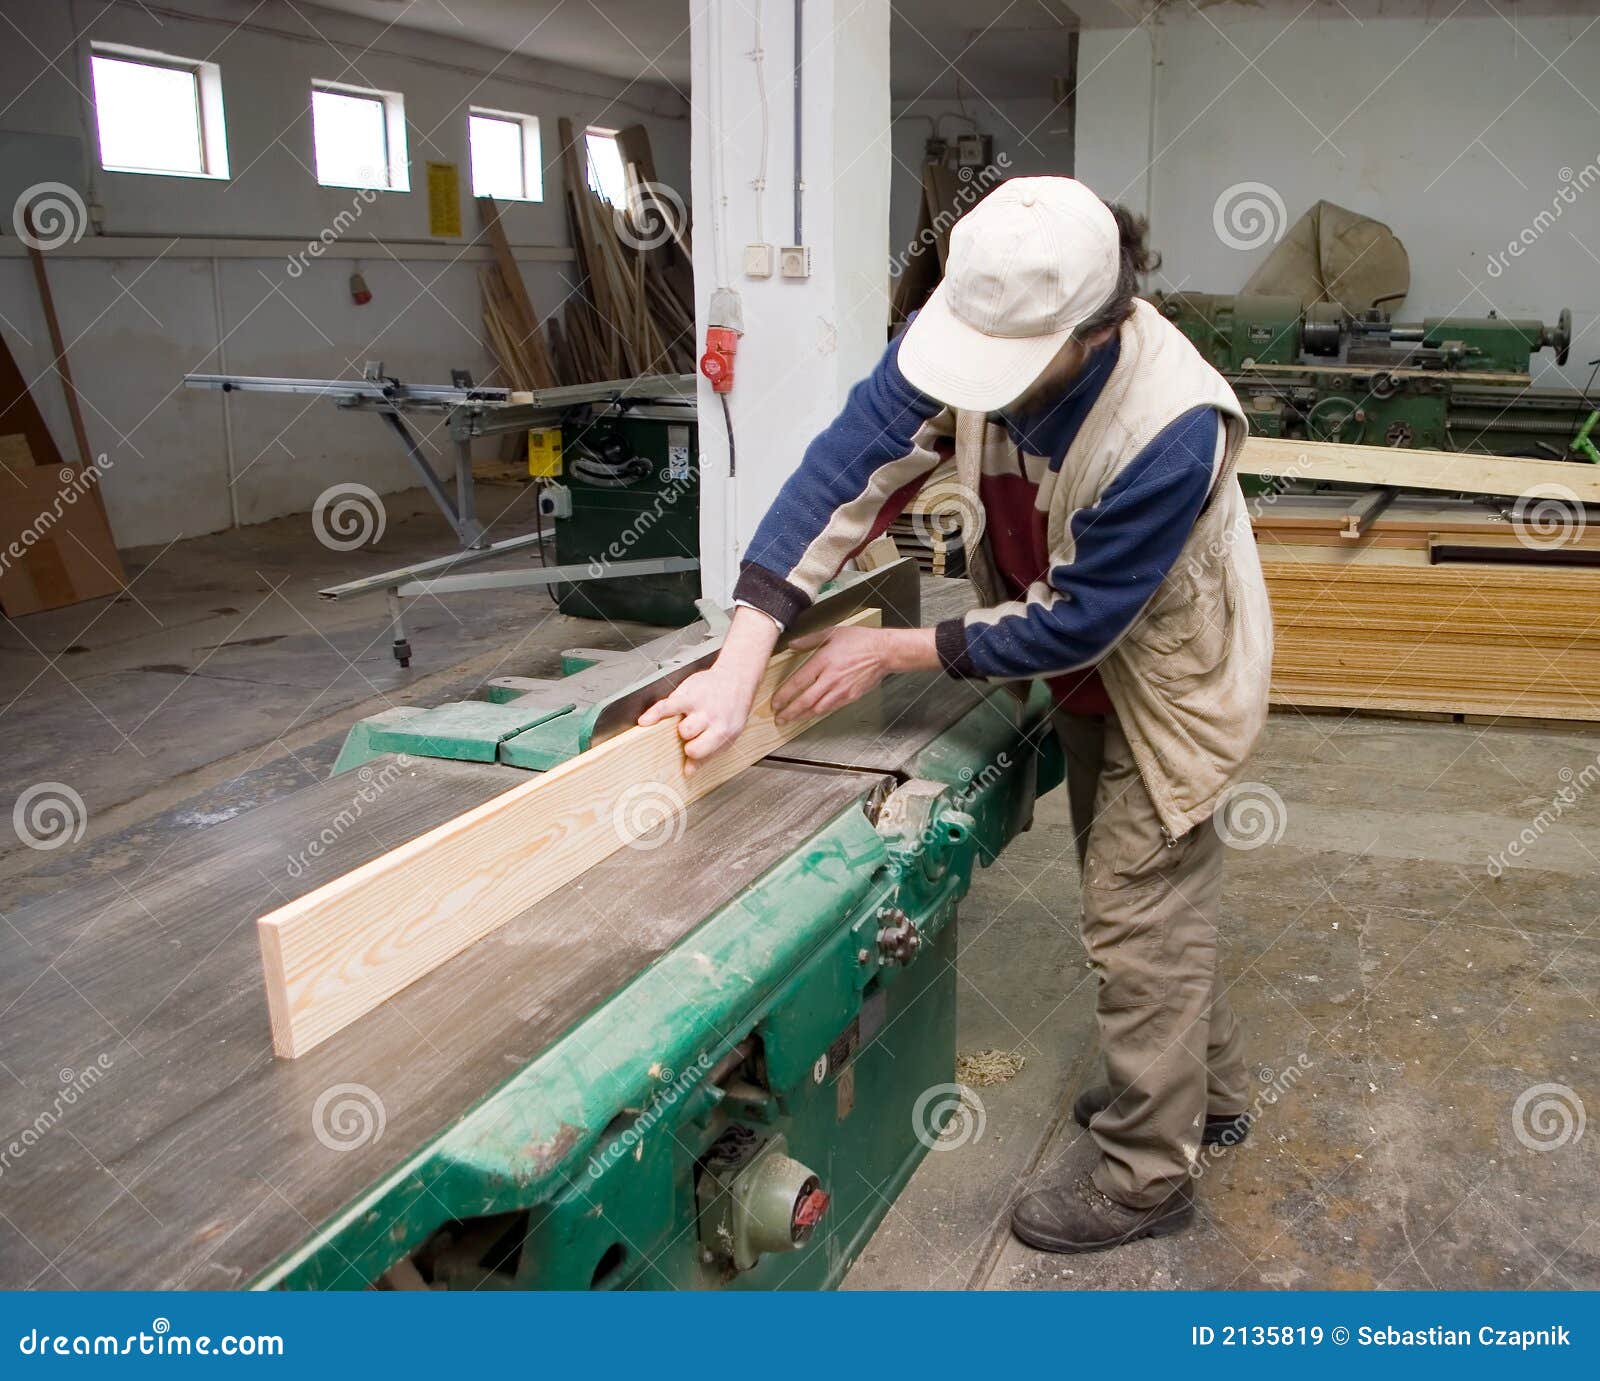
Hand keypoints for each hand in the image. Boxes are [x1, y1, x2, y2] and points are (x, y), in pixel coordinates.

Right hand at [638, 606, 778, 774]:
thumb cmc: (731, 708)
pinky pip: (667, 705)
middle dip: (686, 738)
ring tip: (685, 721)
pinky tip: (645, 722)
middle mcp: (712, 718)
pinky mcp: (688, 693)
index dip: (692, 752)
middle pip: (688, 737)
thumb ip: (709, 753)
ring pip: (681, 727)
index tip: (690, 749)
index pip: (699, 751)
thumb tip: (689, 771)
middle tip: (692, 731)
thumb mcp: (729, 733)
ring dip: (677, 727)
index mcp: (724, 731)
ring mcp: (700, 705)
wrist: (736, 678)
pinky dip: (654, 714)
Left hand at [772, 625, 894, 724]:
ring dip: (801, 716)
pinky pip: (830, 708)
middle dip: (789, 712)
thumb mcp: (832, 632)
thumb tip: (791, 645)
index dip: (784, 695)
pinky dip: (817, 713)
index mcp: (824, 661)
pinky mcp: (850, 697)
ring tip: (790, 720)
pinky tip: (810, 715)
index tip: (775, 702)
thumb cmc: (860, 640)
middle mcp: (831, 678)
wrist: (884, 652)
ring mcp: (841, 690)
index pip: (798, 682)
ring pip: (817, 709)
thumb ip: (809, 640)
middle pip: (805, 701)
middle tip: (778, 719)